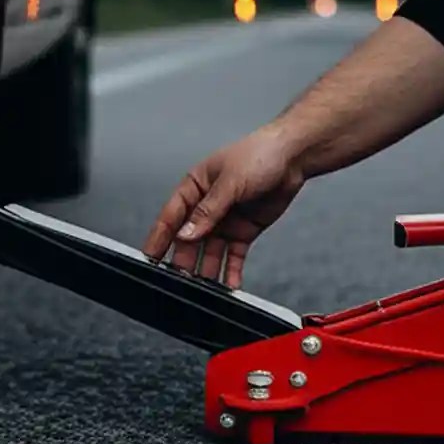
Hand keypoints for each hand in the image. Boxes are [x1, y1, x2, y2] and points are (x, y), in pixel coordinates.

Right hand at [142, 122, 306, 287]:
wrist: (293, 157)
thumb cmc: (259, 154)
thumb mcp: (230, 181)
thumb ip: (208, 210)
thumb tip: (185, 234)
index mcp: (195, 187)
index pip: (171, 217)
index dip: (159, 238)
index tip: (149, 258)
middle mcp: (206, 207)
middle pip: (188, 239)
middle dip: (183, 260)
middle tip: (178, 281)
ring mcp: (224, 221)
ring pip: (209, 252)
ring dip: (206, 270)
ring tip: (204, 289)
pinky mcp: (243, 231)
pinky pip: (233, 256)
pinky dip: (231, 271)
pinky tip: (229, 285)